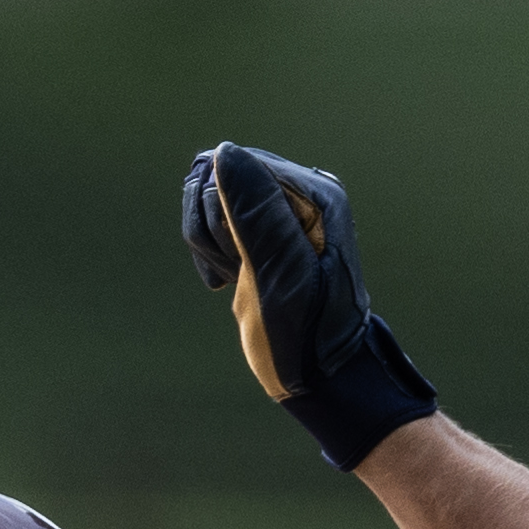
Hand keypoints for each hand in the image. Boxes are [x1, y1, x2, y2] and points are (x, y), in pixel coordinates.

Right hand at [178, 139, 440, 469]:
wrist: (320, 375)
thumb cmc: (305, 334)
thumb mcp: (278, 278)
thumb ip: (254, 214)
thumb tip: (224, 153)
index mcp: (315, 194)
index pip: (237, 167)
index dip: (220, 213)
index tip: (239, 260)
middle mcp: (303, 192)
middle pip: (221, 176)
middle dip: (211, 226)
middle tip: (235, 271)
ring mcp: (285, 210)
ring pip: (212, 196)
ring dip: (208, 241)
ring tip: (233, 276)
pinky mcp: (269, 230)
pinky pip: (218, 218)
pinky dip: (212, 250)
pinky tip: (229, 278)